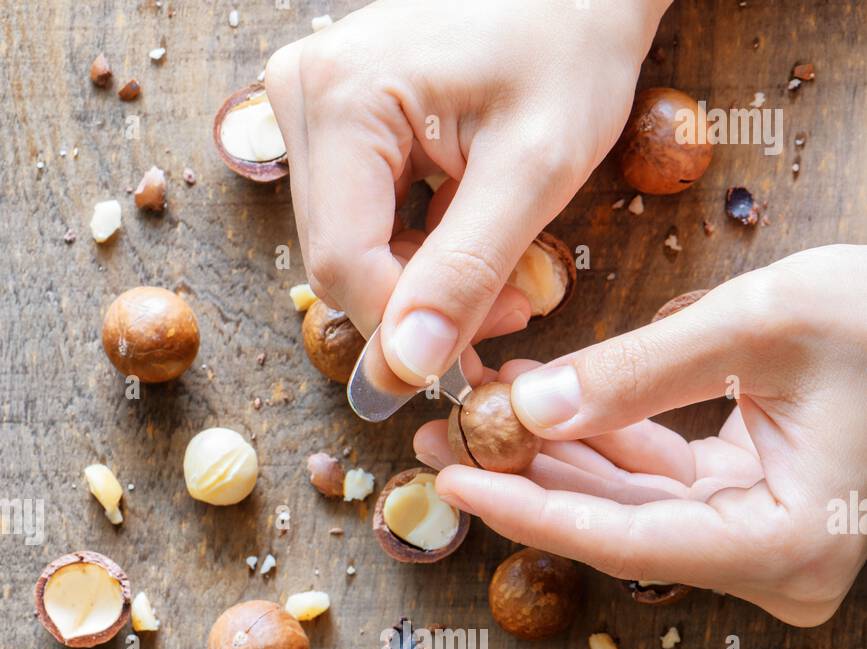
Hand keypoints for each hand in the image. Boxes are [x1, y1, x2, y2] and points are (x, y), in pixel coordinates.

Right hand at [266, 0, 668, 383]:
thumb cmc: (568, 53)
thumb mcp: (533, 172)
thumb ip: (465, 273)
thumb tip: (404, 366)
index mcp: (340, 100)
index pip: (344, 269)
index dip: (413, 329)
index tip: (492, 334)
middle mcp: (303, 98)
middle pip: (341, 265)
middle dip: (423, 303)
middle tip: (509, 297)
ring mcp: (311, 108)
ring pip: (350, 252)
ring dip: (423, 280)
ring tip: (497, 254)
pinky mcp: (332, 124)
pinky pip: (360, 223)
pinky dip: (416, 248)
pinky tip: (467, 226)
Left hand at [419, 246, 866, 626]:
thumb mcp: (762, 325)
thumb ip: (638, 373)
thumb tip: (528, 410)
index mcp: (785, 544)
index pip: (626, 542)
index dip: (532, 515)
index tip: (455, 486)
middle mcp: (774, 565)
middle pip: (620, 530)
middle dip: (527, 481)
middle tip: (440, 442)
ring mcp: (766, 544)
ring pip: (636, 509)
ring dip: (557, 462)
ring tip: (472, 419)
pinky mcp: (758, 513)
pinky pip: (666, 486)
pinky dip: (607, 447)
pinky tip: (542, 411)